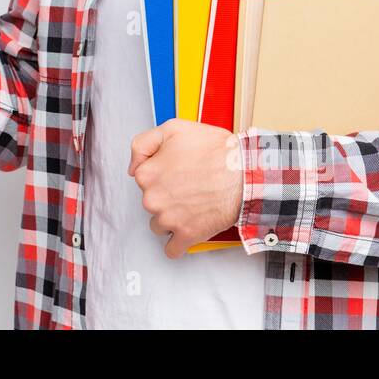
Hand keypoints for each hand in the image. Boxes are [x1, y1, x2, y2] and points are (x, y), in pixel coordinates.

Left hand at [128, 119, 243, 258]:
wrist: (246, 173)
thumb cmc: (216, 151)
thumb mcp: (173, 129)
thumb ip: (143, 144)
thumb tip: (132, 166)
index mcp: (147, 174)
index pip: (142, 179)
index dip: (160, 173)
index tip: (174, 172)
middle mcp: (153, 199)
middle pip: (151, 203)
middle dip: (166, 196)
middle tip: (188, 186)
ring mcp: (169, 219)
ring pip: (159, 225)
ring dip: (172, 218)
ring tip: (192, 205)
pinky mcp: (186, 235)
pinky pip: (172, 250)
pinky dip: (178, 244)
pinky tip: (187, 230)